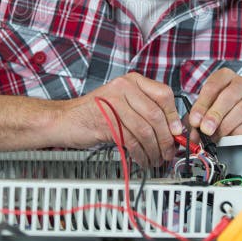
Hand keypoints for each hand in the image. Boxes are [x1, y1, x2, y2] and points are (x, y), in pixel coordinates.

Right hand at [64, 72, 182, 167]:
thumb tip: (172, 128)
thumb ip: (145, 110)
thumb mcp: (123, 104)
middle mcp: (124, 87)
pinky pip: (132, 141)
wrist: (65, 119)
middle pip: (156, 115)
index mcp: (132, 81)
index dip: (173, 115)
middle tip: (169, 152)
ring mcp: (114, 103)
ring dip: (154, 150)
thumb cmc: (95, 113)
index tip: (176, 131)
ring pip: (145, 130)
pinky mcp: (107, 122)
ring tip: (156, 159)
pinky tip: (142, 160)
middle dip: (166, 139)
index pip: (164, 94)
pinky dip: (140, 154)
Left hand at [188, 68, 241, 140]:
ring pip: (241, 110)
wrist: (228, 117)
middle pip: (230, 96)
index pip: (213, 86)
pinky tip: (227, 138)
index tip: (195, 120)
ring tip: (214, 136)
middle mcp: (241, 83)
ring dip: (225, 126)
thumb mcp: (202, 109)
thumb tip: (195, 134)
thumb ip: (197, 118)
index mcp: (225, 76)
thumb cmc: (212, 109)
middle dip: (216, 114)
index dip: (202, 104)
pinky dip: (237, 134)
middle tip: (206, 129)